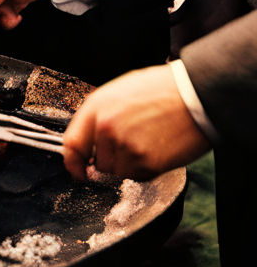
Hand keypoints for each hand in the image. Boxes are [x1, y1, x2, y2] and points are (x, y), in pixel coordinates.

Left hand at [63, 65, 210, 180]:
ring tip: (147, 142)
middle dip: (111, 159)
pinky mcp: (147, 162)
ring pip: (118, 171)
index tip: (78, 170)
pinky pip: (138, 177)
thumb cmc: (160, 90)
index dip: (72, 163)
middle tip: (132, 143)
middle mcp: (106, 127)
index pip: (71, 145)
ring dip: (130, 164)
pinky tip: (158, 149)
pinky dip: (146, 169)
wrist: (195, 95)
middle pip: (98, 162)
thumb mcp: (119, 92)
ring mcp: (126, 146)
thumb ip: (100, 115)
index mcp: (96, 107)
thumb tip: (89, 139)